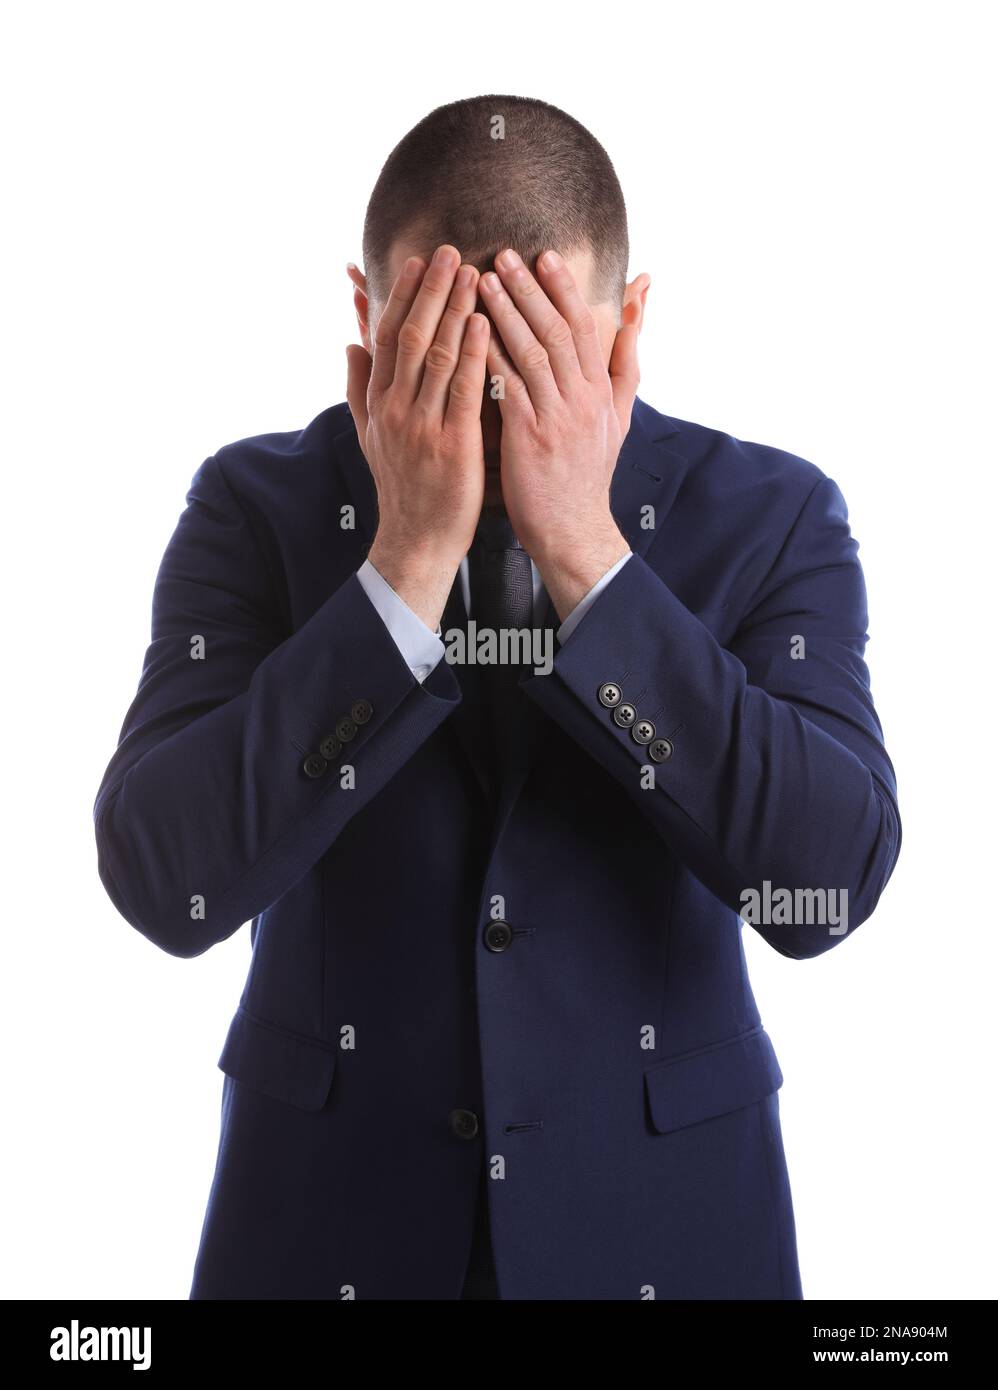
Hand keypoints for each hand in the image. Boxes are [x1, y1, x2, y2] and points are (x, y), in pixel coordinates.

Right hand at [346, 246, 488, 628]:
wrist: (415, 543)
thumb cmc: (402, 490)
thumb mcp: (370, 437)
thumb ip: (358, 389)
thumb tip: (348, 345)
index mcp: (379, 403)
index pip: (387, 337)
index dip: (402, 296)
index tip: (419, 261)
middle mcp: (395, 409)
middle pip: (410, 336)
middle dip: (431, 290)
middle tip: (451, 250)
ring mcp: (421, 426)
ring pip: (435, 356)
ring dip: (455, 310)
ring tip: (474, 272)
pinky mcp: (450, 445)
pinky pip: (460, 390)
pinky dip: (471, 353)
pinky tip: (485, 324)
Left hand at [480, 248, 637, 620]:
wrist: (574, 530)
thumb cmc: (587, 473)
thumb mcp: (619, 415)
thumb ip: (625, 359)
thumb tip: (640, 303)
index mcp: (601, 391)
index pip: (584, 327)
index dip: (563, 289)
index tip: (543, 255)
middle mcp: (583, 399)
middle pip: (558, 331)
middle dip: (531, 290)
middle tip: (503, 255)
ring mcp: (558, 418)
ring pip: (533, 353)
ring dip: (506, 314)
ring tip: (480, 281)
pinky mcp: (530, 439)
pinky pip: (509, 388)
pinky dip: (490, 357)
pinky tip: (470, 334)